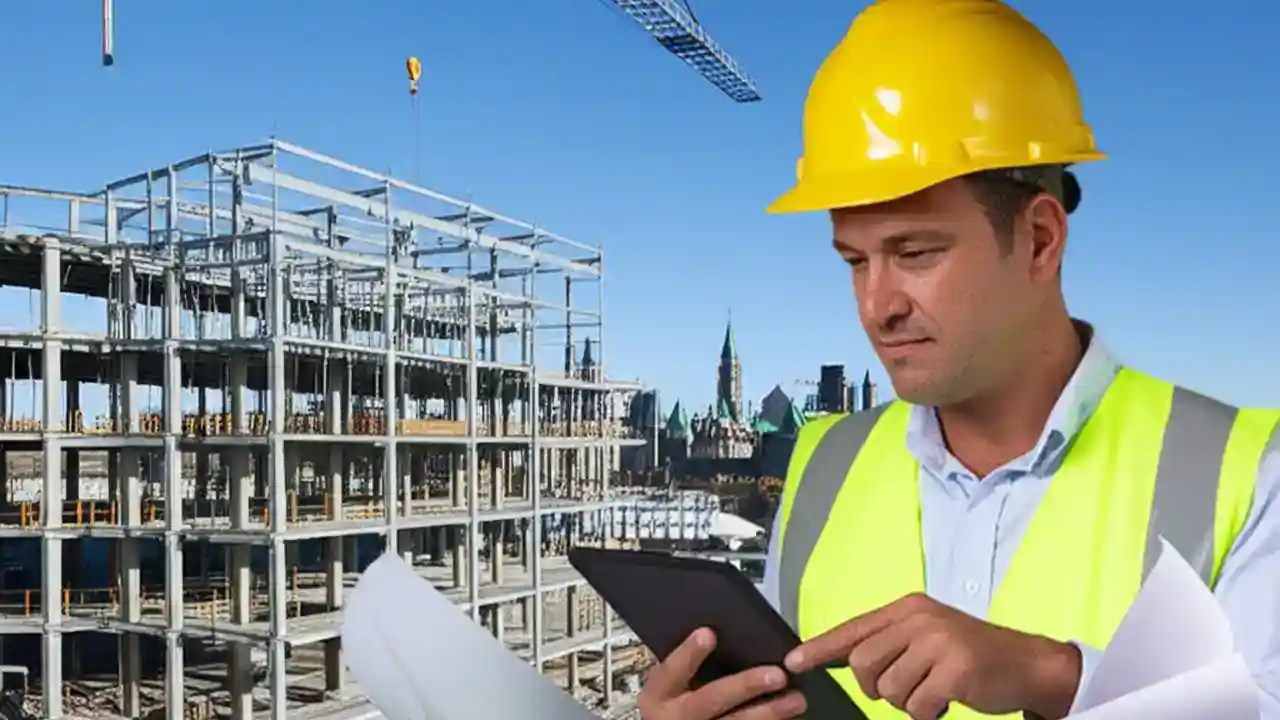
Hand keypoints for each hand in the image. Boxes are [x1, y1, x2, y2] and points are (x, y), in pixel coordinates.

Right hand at [637, 627, 807, 718]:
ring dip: (768, 713)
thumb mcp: (668, 684)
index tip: (708, 633)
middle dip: (744, 686)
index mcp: (658, 694)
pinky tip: (789, 716)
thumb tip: (717, 628)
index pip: (671, 671)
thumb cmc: (672, 703)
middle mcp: (674, 717)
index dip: (689, 653)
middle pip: (710, 700)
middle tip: (776, 675)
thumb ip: (686, 664)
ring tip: (797, 700)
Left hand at [782, 593, 1080, 719]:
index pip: (853, 627)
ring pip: (889, 689)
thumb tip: (845, 659)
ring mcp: (939, 642)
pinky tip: (946, 701)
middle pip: (862, 663)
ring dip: (906, 702)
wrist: (1028, 663)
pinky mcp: (956, 669)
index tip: (794, 662)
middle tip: (903, 688)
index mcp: (908, 608)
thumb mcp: (928, 634)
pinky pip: (918, 706)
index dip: (820, 647)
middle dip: (875, 687)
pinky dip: (928, 713)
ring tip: (932, 690)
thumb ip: (891, 641)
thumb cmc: (970, 654)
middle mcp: (919, 619)